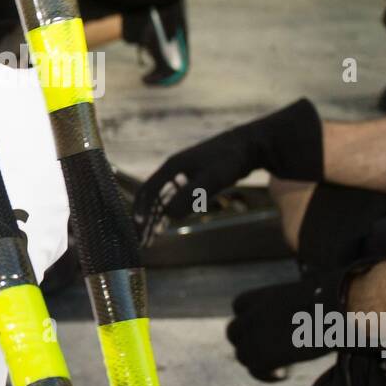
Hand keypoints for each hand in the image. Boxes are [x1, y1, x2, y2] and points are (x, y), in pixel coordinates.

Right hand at [132, 129, 260, 244]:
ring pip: (162, 198)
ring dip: (154, 217)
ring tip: (149, 237)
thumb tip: (168, 214)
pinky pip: (173, 198)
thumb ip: (190, 195)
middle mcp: (173, 169)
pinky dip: (166, 211)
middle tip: (141, 239)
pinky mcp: (192, 179)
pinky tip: (166, 224)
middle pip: (152, 195)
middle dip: (145, 217)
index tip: (138, 228)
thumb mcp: (211, 179)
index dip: (142, 209)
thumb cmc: (230, 160)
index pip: (149, 190)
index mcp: (172, 166)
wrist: (248, 146)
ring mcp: (182, 174)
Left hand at [227, 278, 337, 380]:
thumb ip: (296, 309)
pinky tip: (286, 373)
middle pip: (233, 332)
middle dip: (246, 343)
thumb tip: (307, 320)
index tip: (265, 328)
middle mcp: (253, 314)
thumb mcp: (310, 298)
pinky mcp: (261, 355)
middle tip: (270, 351)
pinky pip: (255, 371)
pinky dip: (269, 375)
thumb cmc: (334, 304)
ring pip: (241, 355)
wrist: (333, 313)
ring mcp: (253, 335)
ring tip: (283, 365)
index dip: (248, 319)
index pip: (238, 305)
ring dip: (258, 362)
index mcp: (264, 296)